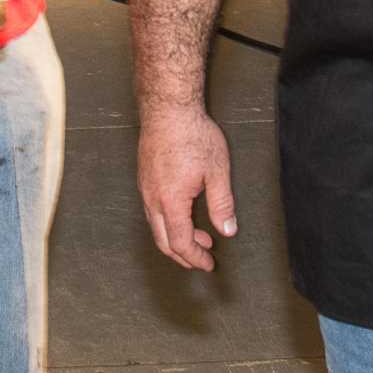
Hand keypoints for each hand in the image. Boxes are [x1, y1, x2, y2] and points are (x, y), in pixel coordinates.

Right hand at [138, 103, 236, 270]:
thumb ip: (222, 204)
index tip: (208, 264)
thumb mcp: (217, 171)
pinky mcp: (145, 177)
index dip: (195, 258)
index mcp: (171, 202)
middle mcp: (153, 199)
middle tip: (202, 259)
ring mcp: (145, 188)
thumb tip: (227, 230)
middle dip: (183, 255)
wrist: (168, 108)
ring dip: (177, 237)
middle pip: (163, 241)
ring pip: (156, 226)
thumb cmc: (192, 135)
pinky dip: (168, 221)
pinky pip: (152, 210)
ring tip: (200, 235)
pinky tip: (184, 212)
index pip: (180, 243)